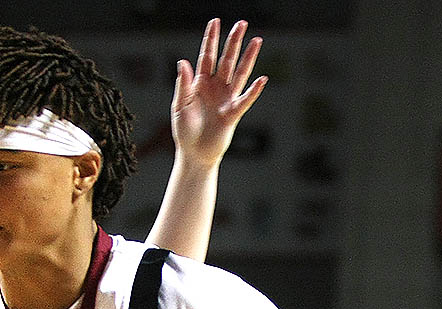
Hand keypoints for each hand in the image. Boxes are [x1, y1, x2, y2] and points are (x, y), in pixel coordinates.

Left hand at [172, 19, 266, 168]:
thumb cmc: (184, 131)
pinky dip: (253, 91)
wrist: (194, 154)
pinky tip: (262, 80)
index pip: (207, 56)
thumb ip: (183, 85)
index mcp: (200, 84)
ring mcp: (225, 99)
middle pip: (226, 59)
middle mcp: (215, 87)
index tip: (215, 22)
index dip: (211, 39)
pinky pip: (245, 100)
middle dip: (233, 41)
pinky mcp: (232, 113)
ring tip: (257, 41)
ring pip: (239, 74)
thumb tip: (183, 62)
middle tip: (242, 23)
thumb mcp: (179, 106)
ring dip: (248, 58)